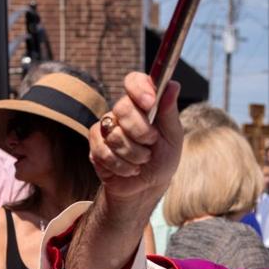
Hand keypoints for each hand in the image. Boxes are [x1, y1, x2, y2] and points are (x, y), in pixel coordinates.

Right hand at [90, 73, 182, 204]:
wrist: (147, 188)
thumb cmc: (162, 159)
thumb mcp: (172, 137)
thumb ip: (169, 112)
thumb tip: (172, 85)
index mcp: (142, 103)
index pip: (133, 81)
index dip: (139, 88)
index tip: (149, 103)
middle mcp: (122, 112)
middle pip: (122, 108)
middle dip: (141, 131)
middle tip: (151, 143)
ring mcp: (106, 128)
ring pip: (114, 135)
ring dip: (135, 154)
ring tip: (143, 160)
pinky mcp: (95, 146)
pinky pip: (104, 152)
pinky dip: (122, 166)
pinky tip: (130, 169)